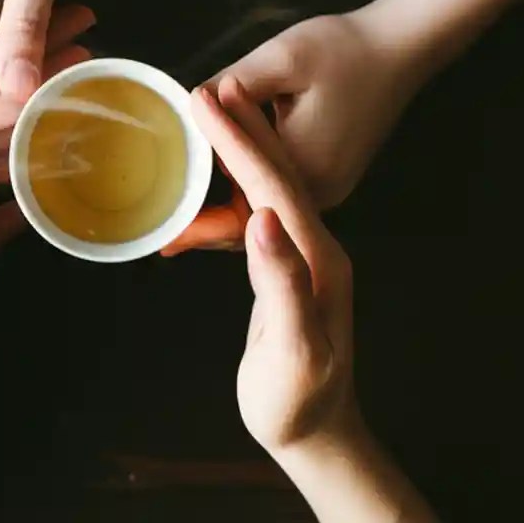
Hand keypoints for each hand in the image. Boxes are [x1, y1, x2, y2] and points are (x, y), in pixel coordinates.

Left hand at [165, 11, 419, 253]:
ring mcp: (330, 187)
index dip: (201, 226)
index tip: (167, 239)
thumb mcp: (280, 59)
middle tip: (166, 239)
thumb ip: (230, 85)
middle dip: (210, 227)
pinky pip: (284, 198)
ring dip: (230, 212)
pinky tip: (225, 190)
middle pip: (254, 222)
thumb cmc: (345, 48)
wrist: (403, 47)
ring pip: (270, 212)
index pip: (243, 210)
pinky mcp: (333, 176)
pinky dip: (253, 196)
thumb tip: (190, 104)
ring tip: (185, 221)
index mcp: (306, 170)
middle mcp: (321, 191)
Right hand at [191, 78, 436, 522]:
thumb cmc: (298, 401)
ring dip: (240, 151)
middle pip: (275, 177)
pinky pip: (261, 214)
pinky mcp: (290, 273)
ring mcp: (305, 260)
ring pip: (269, 190)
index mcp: (319, 259)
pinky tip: (218, 178)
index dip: (241, 142)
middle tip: (204, 88)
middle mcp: (317, 250)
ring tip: (211, 116)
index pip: (274, 186)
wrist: (318, 434)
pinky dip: (236, 186)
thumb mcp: (293, 348)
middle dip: (241, 130)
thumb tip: (263, 221)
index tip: (208, 101)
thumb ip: (282, 284)